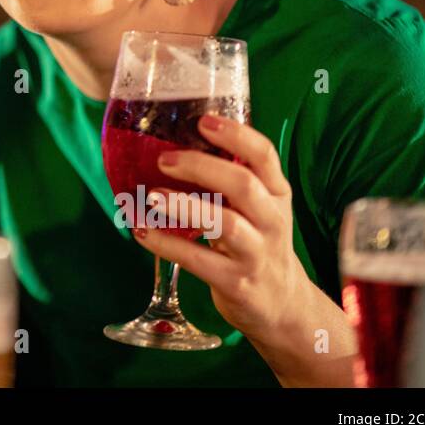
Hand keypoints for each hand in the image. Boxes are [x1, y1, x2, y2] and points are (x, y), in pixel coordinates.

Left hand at [131, 113, 311, 343]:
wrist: (282, 303)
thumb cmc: (258, 241)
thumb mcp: (259, 207)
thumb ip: (231, 178)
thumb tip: (173, 143)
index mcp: (276, 193)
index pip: (265, 156)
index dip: (236, 135)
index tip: (203, 121)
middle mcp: (271, 220)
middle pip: (243, 185)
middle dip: (202, 168)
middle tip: (164, 160)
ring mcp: (256, 253)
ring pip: (225, 224)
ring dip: (184, 207)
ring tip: (151, 196)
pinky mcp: (237, 283)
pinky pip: (198, 261)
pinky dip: (166, 245)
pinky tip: (142, 231)